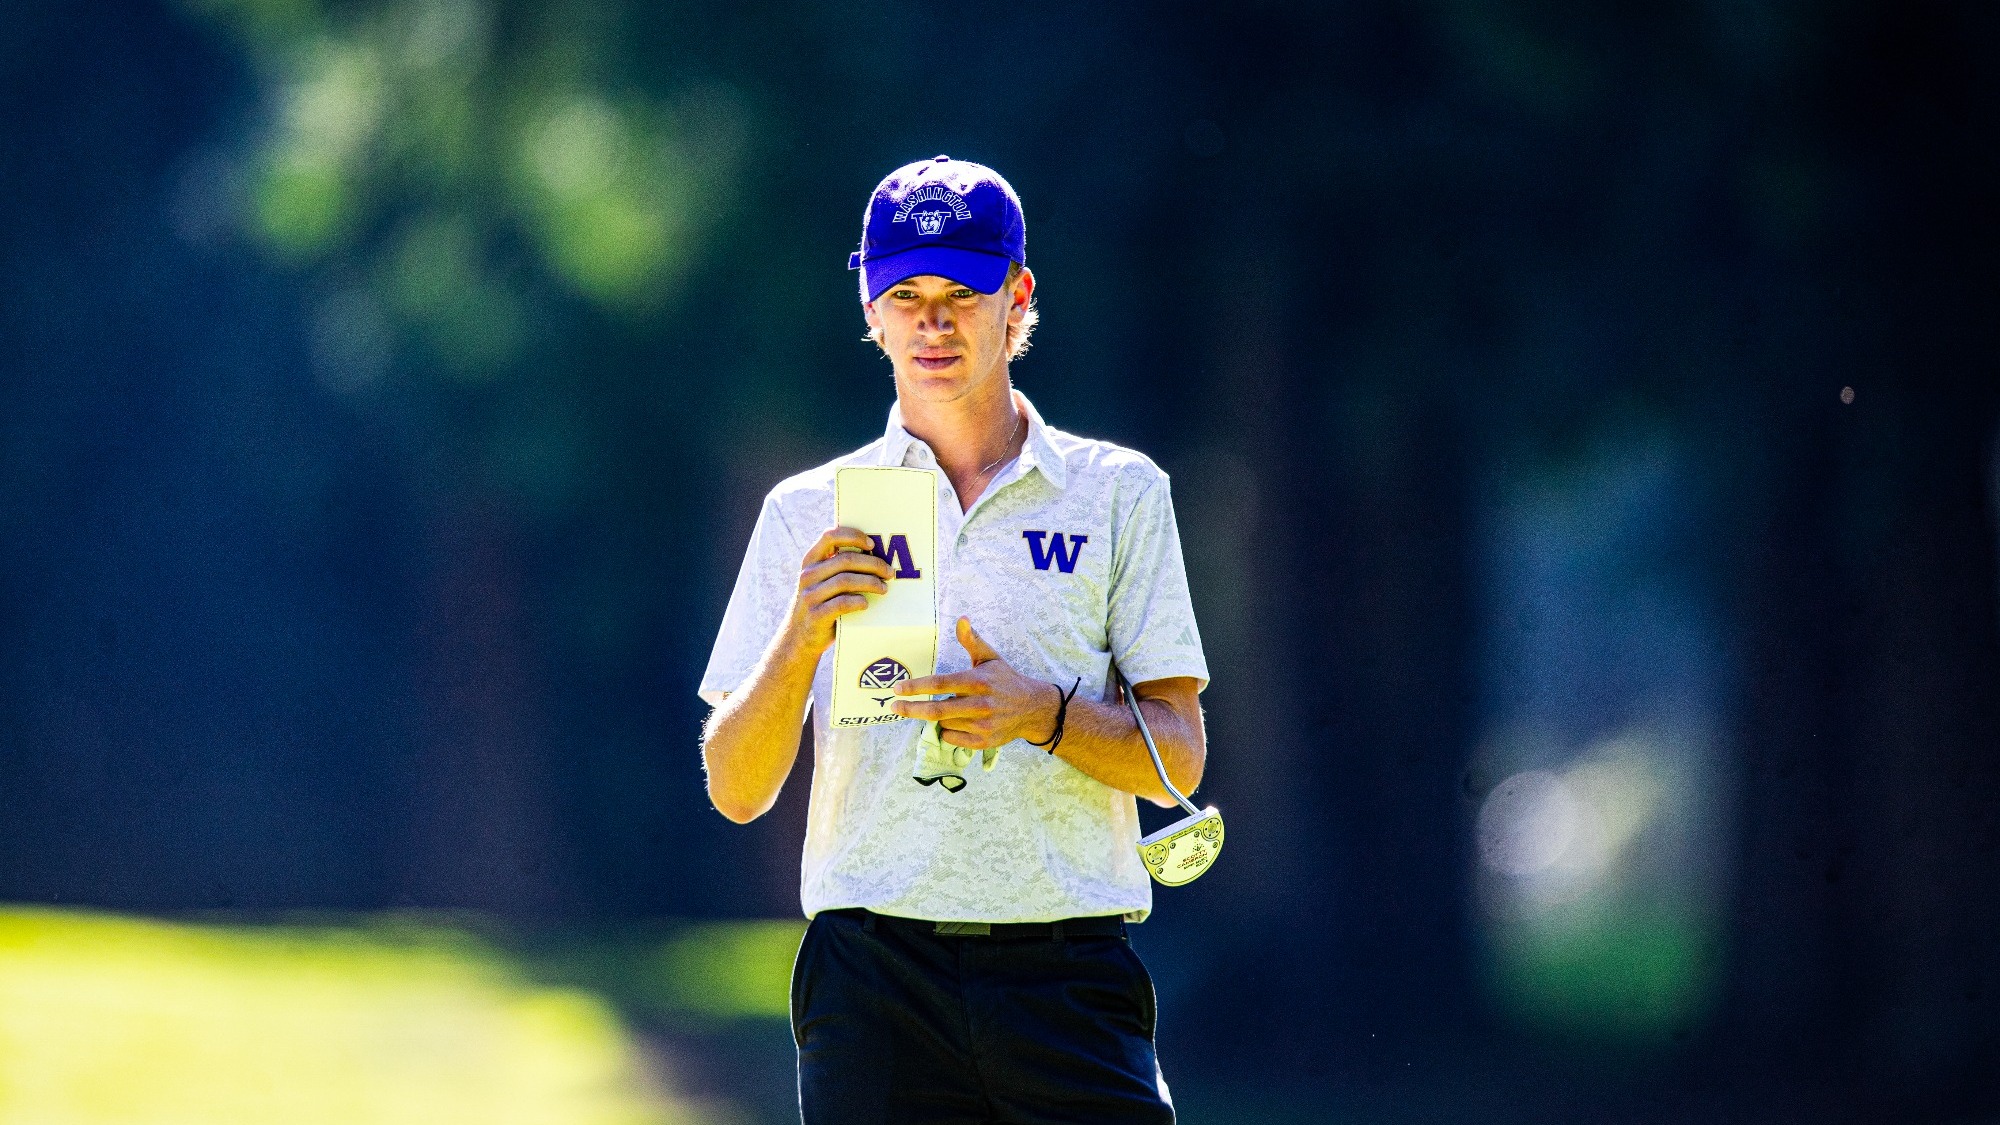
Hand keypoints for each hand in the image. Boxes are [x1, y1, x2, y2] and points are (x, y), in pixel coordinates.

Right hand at [783, 527, 893, 659]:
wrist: (800, 637)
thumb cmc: (821, 603)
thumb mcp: (821, 580)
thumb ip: (837, 566)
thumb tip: (875, 553)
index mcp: (811, 561)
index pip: (830, 536)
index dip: (853, 536)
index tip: (872, 544)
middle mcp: (808, 575)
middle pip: (845, 560)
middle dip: (873, 564)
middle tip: (890, 572)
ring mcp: (810, 595)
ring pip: (845, 580)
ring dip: (870, 583)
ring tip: (884, 588)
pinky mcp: (816, 614)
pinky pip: (842, 603)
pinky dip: (858, 601)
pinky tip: (866, 603)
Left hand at [890, 617, 1061, 750]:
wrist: (1032, 709)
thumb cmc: (1005, 680)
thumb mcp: (990, 657)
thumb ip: (971, 639)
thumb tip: (961, 618)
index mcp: (979, 681)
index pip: (942, 684)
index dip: (917, 687)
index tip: (898, 688)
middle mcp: (981, 704)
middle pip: (938, 710)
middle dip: (912, 709)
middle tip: (894, 707)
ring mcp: (983, 725)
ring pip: (944, 724)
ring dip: (936, 718)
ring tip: (941, 709)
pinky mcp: (984, 742)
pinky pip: (953, 738)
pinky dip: (947, 731)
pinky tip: (953, 722)